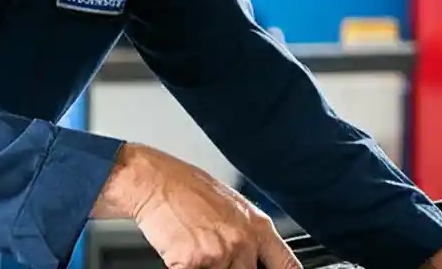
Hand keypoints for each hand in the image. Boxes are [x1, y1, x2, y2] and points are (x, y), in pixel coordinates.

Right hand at [93, 143, 300, 268]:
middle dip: (231, 268)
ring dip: (207, 268)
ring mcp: (220, 253)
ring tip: (195, 247)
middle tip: (215, 254)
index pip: (288, 265)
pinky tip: (179, 251)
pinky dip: (183, 267)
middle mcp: (243, 241)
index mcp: (257, 226)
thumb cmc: (186, 187)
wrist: (153, 181)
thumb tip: (253, 256)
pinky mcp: (194, 262)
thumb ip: (247, 233)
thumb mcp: (231, 206)